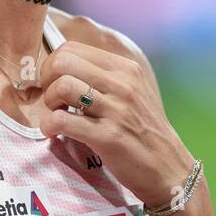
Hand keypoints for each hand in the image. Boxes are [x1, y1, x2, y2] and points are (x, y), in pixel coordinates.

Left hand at [36, 40, 193, 208]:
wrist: (168, 168)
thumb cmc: (142, 131)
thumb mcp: (132, 93)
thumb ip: (103, 77)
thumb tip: (62, 65)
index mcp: (126, 69)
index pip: (72, 48)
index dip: (52, 65)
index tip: (54, 83)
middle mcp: (123, 84)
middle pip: (63, 62)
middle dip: (46, 80)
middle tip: (52, 100)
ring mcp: (117, 110)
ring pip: (62, 87)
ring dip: (48, 103)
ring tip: (56, 115)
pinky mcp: (108, 137)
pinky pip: (63, 120)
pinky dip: (49, 126)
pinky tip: (54, 133)